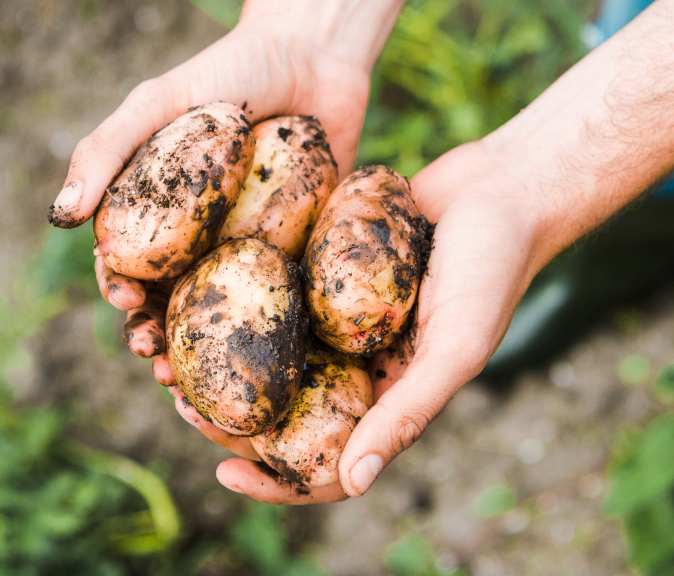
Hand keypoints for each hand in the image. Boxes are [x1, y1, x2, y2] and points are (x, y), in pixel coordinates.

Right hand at [49, 24, 370, 360]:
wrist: (316, 55)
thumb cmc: (233, 70)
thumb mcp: (161, 100)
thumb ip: (109, 150)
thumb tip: (58, 217)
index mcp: (163, 212)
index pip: (133, 266)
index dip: (123, 295)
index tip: (128, 310)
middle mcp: (206, 239)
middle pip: (176, 304)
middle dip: (161, 341)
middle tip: (161, 362)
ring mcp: (256, 251)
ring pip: (227, 319)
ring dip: (208, 356)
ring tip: (202, 383)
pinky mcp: (304, 253)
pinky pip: (288, 303)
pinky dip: (274, 341)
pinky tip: (273, 366)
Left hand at [213, 140, 541, 502]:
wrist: (503, 188)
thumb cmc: (493, 270)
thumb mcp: (457, 347)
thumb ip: (408, 413)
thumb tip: (352, 485)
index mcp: (388, 395)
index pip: (327, 459)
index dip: (276, 478)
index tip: (224, 471)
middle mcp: (359, 361)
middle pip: (285, 405)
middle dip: (232, 414)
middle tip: (179, 400)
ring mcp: (341, 313)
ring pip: (272, 348)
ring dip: (223, 357)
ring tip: (171, 350)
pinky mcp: (328, 265)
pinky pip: (278, 289)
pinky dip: (243, 297)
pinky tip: (200, 287)